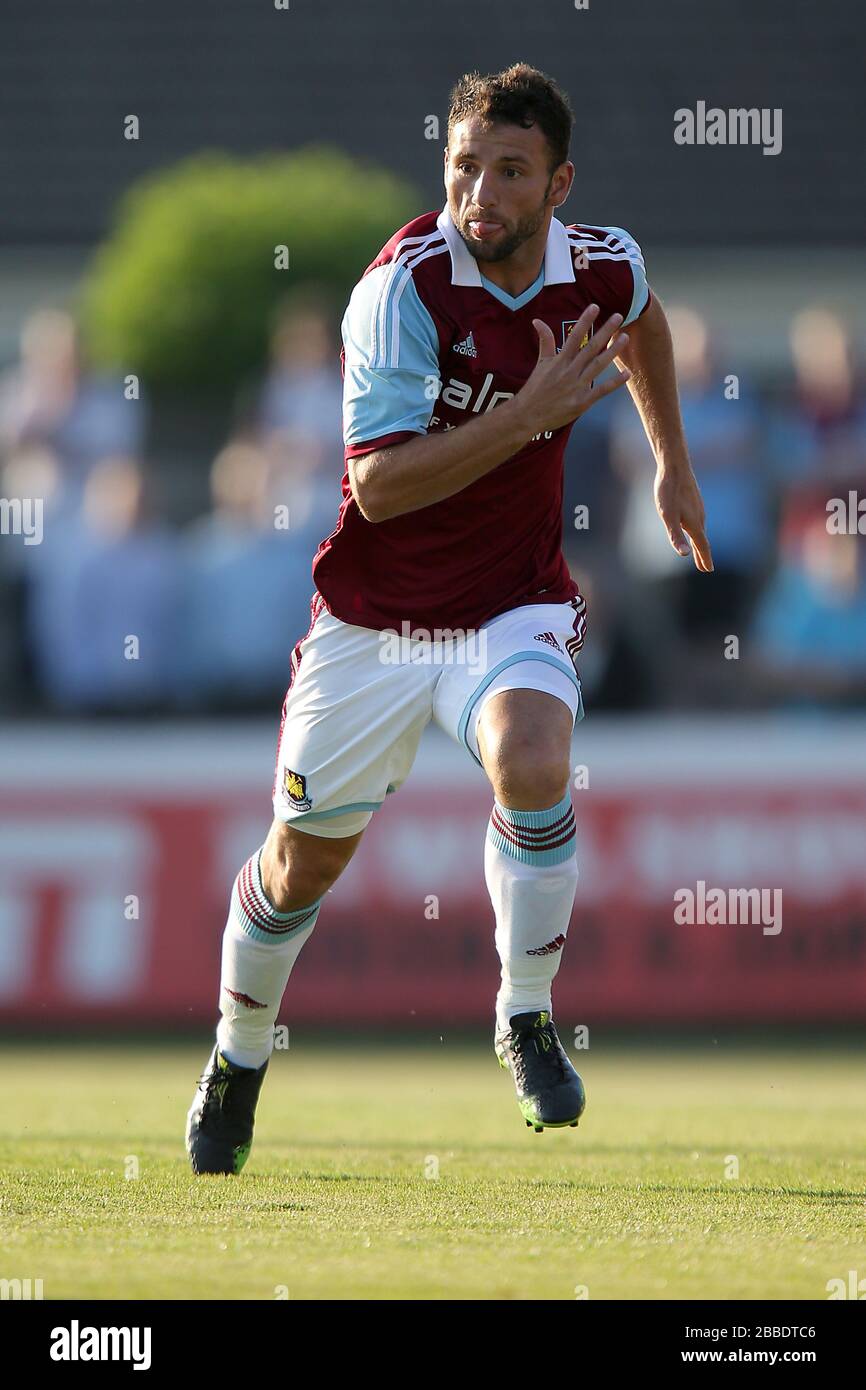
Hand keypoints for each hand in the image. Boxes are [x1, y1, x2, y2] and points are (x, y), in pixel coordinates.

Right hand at [513, 303, 631, 435]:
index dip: (585, 321)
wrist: (528, 415)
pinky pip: (602, 390)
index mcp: (559, 361)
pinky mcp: (582, 402)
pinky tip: (627, 373)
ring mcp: (577, 387)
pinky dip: (615, 382)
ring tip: (625, 337)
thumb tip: (537, 320)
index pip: (574, 337)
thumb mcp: (540, 363)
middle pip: (590, 348)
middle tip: (618, 317)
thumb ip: (545, 341)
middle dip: (605, 331)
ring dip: (613, 351)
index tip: (595, 307)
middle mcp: (569, 372)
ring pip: (598, 365)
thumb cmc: (534, 389)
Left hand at [654, 466, 712, 571]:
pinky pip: (698, 520)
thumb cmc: (669, 492)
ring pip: (700, 530)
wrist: (675, 466)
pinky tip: (692, 526)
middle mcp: (699, 517)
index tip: (708, 570)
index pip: (702, 546)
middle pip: (702, 540)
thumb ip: (676, 536)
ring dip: (700, 542)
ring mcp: (698, 508)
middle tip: (706, 568)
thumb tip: (684, 554)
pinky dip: (697, 530)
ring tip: (699, 550)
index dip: (705, 559)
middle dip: (703, 554)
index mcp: (694, 524)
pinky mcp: (694, 501)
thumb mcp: (668, 516)